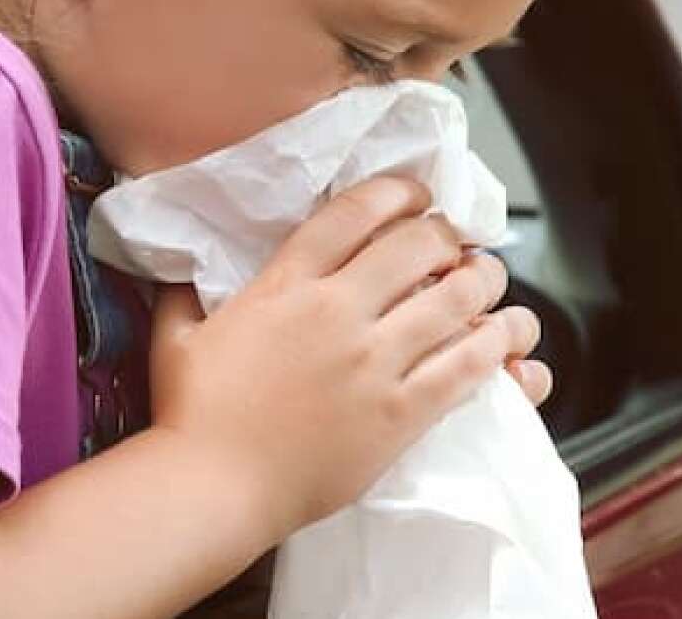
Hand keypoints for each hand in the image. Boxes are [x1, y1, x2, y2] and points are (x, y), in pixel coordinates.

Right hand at [145, 176, 544, 539]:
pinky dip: (494, 345)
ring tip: (487, 282)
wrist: (212, 490)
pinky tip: (504, 339)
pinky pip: (467, 367)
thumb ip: (186, 290)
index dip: (399, 192)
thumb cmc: (190, 417)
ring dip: (484, 281)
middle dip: (449, 236)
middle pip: (420, 245)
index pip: (356, 211)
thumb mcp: (178, 334)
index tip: (417, 196)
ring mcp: (373, 363)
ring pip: (457, 298)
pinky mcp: (399, 414)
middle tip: (455, 245)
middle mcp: (337, 312)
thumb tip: (181, 267)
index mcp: (286, 285)